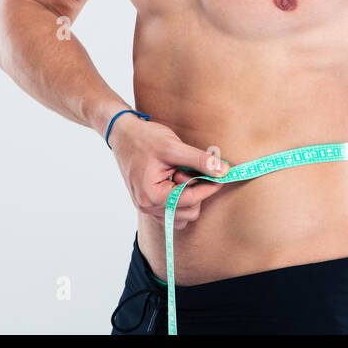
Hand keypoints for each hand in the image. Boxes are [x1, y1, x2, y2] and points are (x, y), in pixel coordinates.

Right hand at [110, 114, 229, 229]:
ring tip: (179, 174)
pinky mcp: (148, 202)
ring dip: (188, 196)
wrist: (122, 133)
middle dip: (195, 191)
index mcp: (152, 196)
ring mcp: (147, 207)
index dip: (210, 186)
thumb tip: (224, 171)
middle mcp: (148, 206)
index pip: (192, 200)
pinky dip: (180, 198)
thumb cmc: (144, 138)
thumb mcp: (174, 147)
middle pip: (189, 212)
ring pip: (182, 214)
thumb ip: (200, 161)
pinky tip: (175, 179)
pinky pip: (172, 211)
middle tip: (187, 169)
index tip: (222, 175)